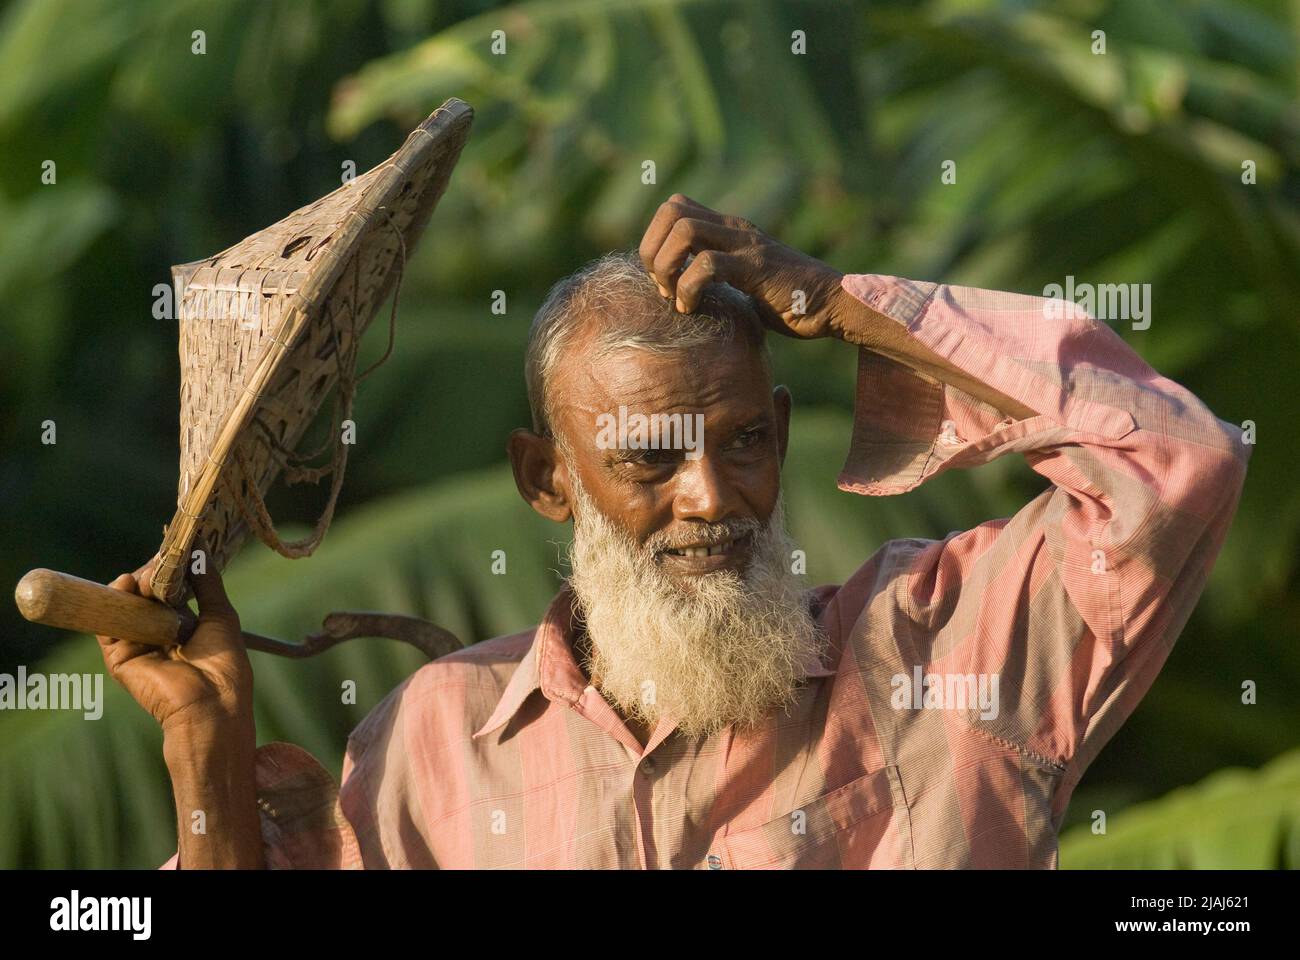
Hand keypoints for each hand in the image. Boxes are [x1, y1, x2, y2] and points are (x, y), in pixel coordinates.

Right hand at [96, 547, 252, 736]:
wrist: (212, 705)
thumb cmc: (223, 664)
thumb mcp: (220, 614)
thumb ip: (207, 581)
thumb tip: (199, 547)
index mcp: (183, 628)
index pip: (166, 592)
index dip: (167, 571)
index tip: (172, 550)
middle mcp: (158, 635)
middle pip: (143, 596)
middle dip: (150, 575)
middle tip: (159, 562)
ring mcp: (137, 646)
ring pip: (125, 606)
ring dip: (132, 585)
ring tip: (144, 575)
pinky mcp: (120, 659)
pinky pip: (108, 626)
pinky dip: (113, 603)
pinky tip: (125, 586)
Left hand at [638, 194, 848, 339]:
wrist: (833, 305)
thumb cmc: (789, 301)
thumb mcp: (745, 282)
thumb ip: (718, 276)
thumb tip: (679, 293)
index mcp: (729, 228)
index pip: (673, 207)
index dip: (655, 239)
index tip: (662, 277)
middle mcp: (734, 228)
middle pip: (671, 210)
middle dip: (652, 249)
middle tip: (661, 286)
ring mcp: (746, 246)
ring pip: (683, 230)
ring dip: (667, 267)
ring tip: (675, 297)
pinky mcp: (756, 268)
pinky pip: (707, 264)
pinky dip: (688, 288)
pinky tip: (694, 308)